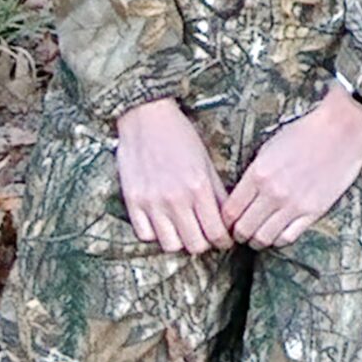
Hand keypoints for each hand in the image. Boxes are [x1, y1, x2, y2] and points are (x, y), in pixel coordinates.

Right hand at [116, 97, 230, 254]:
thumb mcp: (206, 161)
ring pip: (170, 245)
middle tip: (203, 234)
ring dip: (179, 240)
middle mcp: (175, 199)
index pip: (216, 233)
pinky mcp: (133, 201)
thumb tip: (228, 220)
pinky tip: (161, 222)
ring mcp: (152, 202)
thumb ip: (217, 193)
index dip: (224, 241)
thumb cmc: (179, 136)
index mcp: (198, 188)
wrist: (145, 116)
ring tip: (181, 229)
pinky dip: (155, 233)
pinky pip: (145, 235)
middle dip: (204, 243)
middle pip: (195, 245)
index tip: (223, 240)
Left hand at [223, 85, 361, 248]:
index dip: (225, 221)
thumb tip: (240, 197)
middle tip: (239, 233)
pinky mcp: (313, 212)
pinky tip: (276, 233)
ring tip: (256, 236)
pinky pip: (288, 237)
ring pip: (264, 238)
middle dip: (238, 233)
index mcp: (257, 174)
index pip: (230, 210)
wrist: (340, 131)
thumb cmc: (304, 134)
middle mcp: (273, 193)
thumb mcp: (267, 149)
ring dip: (256, 240)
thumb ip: (252, 174)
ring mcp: (294, 204)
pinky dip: (278, 240)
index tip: (227, 222)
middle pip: (244, 228)